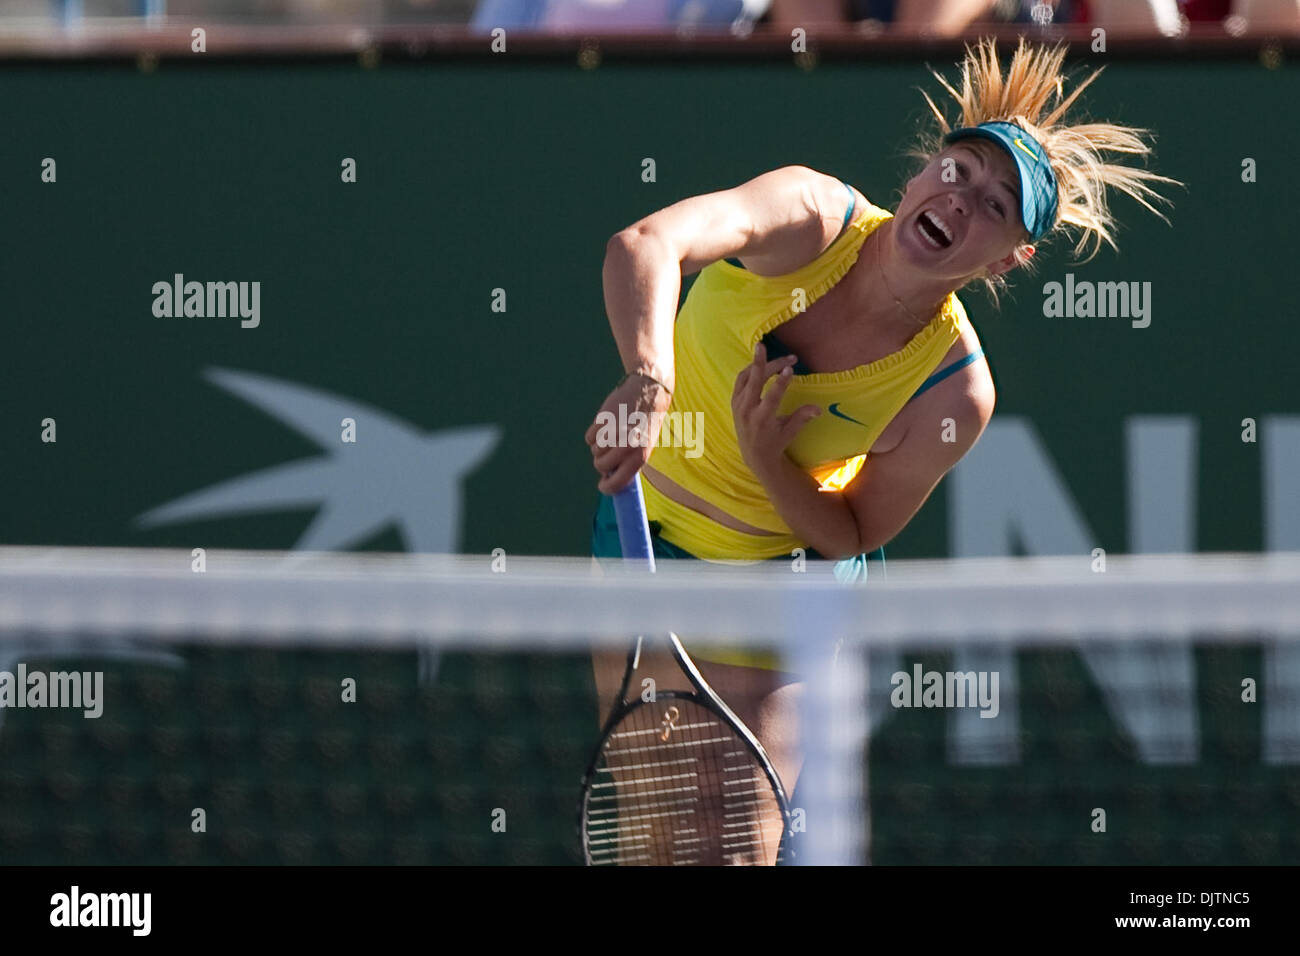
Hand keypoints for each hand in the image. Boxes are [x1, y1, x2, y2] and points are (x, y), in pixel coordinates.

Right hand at [584, 372, 672, 494]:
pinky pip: (589, 437)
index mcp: (639, 456)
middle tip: (607, 454)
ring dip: (599, 446)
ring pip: (594, 451)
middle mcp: (626, 446)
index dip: (607, 488)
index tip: (602, 487)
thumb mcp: (645, 446)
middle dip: (601, 463)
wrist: (647, 393)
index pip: (617, 482)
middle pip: (600, 466)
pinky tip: (605, 426)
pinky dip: (594, 434)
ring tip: (612, 434)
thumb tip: (612, 478)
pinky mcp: (601, 421)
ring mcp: (612, 433)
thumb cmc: (646, 423)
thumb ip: (629, 463)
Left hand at [731, 342, 820, 474]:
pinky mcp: (734, 401)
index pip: (772, 397)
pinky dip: (750, 370)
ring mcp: (738, 405)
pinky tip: (762, 364)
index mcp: (762, 419)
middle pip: (753, 382)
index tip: (789, 368)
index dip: (781, 382)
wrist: (753, 455)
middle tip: (764, 346)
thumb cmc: (776, 442)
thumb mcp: (790, 432)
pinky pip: (740, 380)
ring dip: (758, 364)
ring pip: (745, 377)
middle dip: (759, 363)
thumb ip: (802, 418)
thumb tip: (818, 409)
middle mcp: (747, 411)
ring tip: (774, 356)